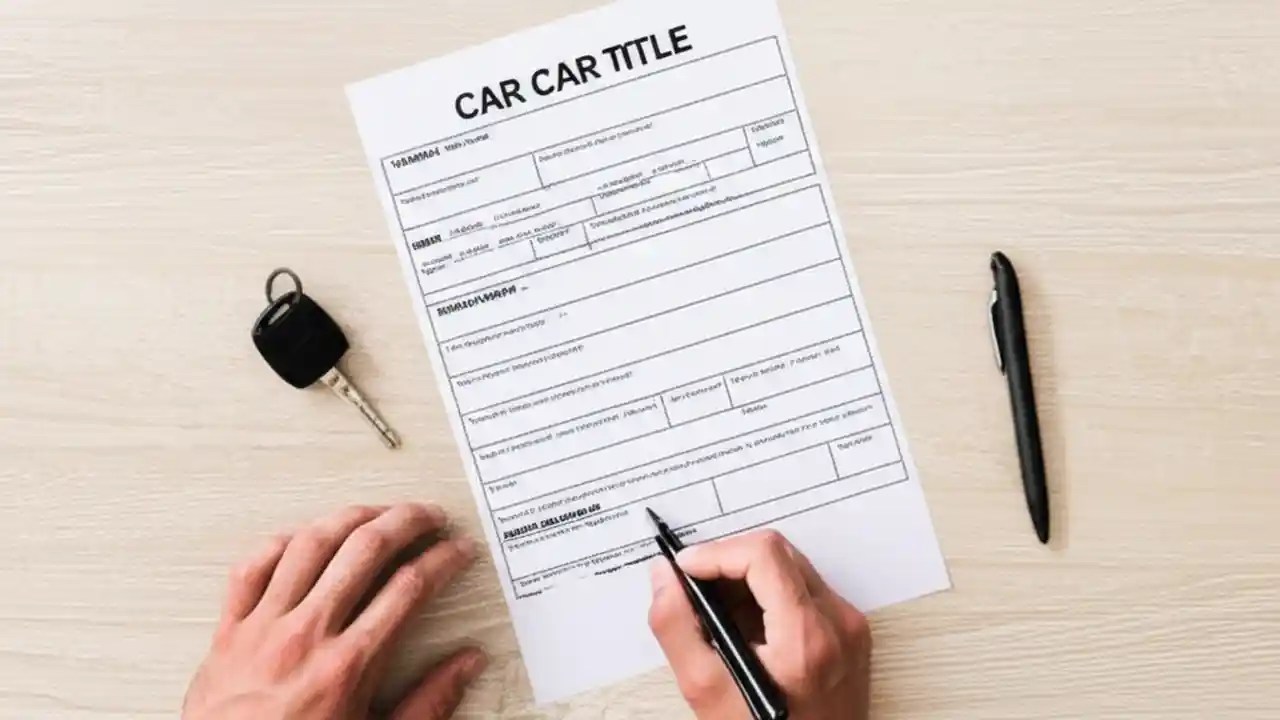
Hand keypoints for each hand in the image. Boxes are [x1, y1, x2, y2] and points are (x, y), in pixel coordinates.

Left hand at [183, 503, 484, 719]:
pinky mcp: (229, 629)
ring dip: (352, 517)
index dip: (443, 559)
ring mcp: (264, 627)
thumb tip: (466, 665)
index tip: (457, 550)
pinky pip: (252, 565)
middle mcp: (306, 636)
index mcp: (348, 665)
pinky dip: (281, 541)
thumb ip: (429, 702)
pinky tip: (306, 535)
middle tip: (428, 517)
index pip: (410, 587)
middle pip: (365, 549)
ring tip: (377, 512)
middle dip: (407, 521)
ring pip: (312, 544)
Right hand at [648, 530, 870, 719]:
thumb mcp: (708, 693)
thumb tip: (665, 578)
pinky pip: (808, 591)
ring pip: (793, 568)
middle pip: (779, 554)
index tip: (686, 567)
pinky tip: (749, 626)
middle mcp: (838, 625)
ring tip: (720, 613)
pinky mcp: (852, 633)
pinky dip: (772, 595)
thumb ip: (678, 629)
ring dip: (750, 577)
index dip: (716, 551)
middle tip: (696, 588)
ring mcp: (850, 627)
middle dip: (729, 561)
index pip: (763, 555)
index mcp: (806, 639)